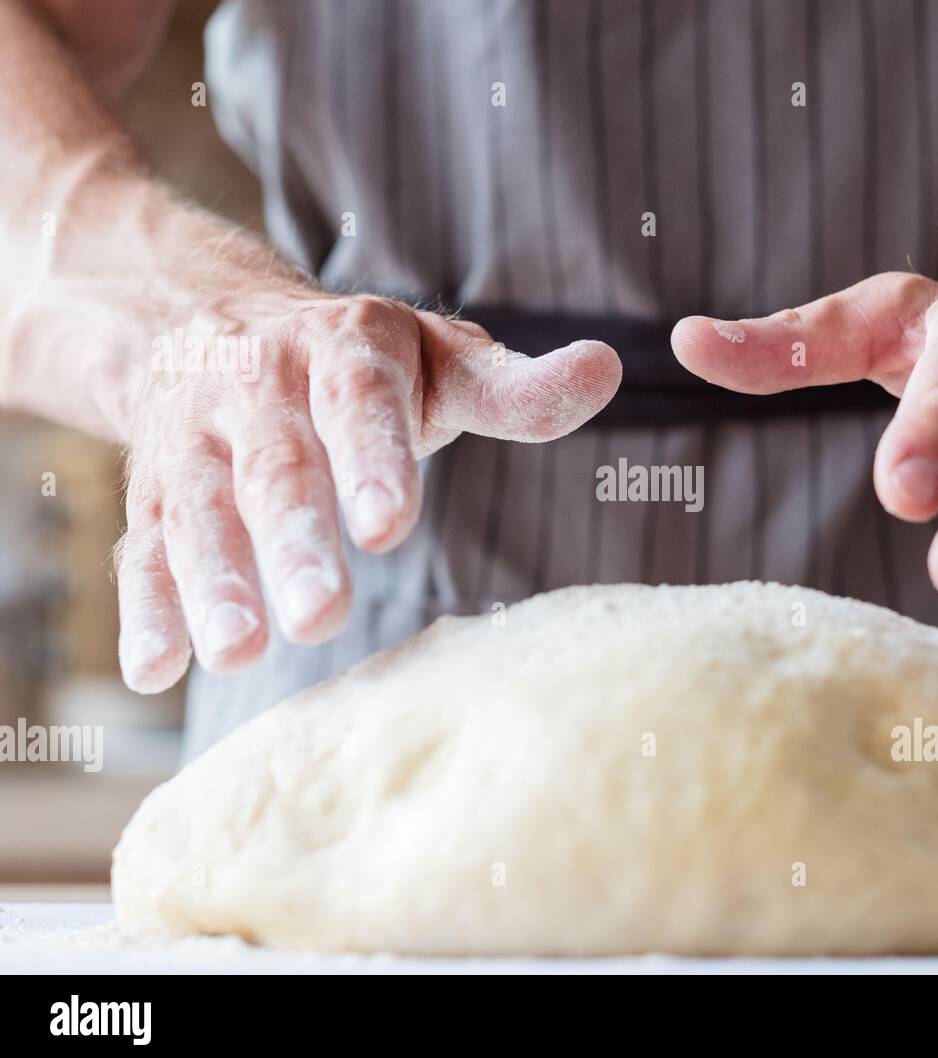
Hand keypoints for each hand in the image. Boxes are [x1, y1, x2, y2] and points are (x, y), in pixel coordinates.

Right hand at [117, 291, 619, 692]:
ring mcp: (195, 440)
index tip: (388, 524)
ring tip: (238, 650)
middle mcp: (257, 387)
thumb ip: (513, 387)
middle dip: (294, 539)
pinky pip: (141, 547)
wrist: (199, 318)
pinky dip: (146, 608)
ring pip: (196, 510)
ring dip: (213, 581)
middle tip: (323, 613)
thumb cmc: (355, 363)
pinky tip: (155, 670)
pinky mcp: (151, 492)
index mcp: (341, 347)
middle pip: (274, 465)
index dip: (372, 457)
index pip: (357, 397)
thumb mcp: (436, 358)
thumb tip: (607, 369)